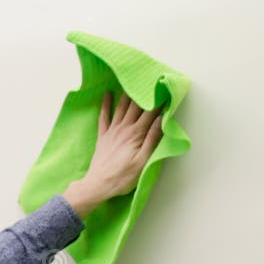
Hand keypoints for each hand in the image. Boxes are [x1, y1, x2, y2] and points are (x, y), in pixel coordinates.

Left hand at [63, 91, 162, 217]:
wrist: (98, 184)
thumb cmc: (123, 177)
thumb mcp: (143, 161)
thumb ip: (152, 140)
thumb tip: (161, 121)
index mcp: (136, 134)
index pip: (150, 113)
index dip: (158, 101)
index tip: (165, 89)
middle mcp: (124, 128)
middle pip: (136, 106)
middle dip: (144, 93)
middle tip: (150, 80)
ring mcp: (112, 131)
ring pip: (121, 107)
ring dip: (128, 94)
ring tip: (132, 81)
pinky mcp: (103, 136)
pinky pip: (104, 116)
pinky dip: (105, 104)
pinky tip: (107, 94)